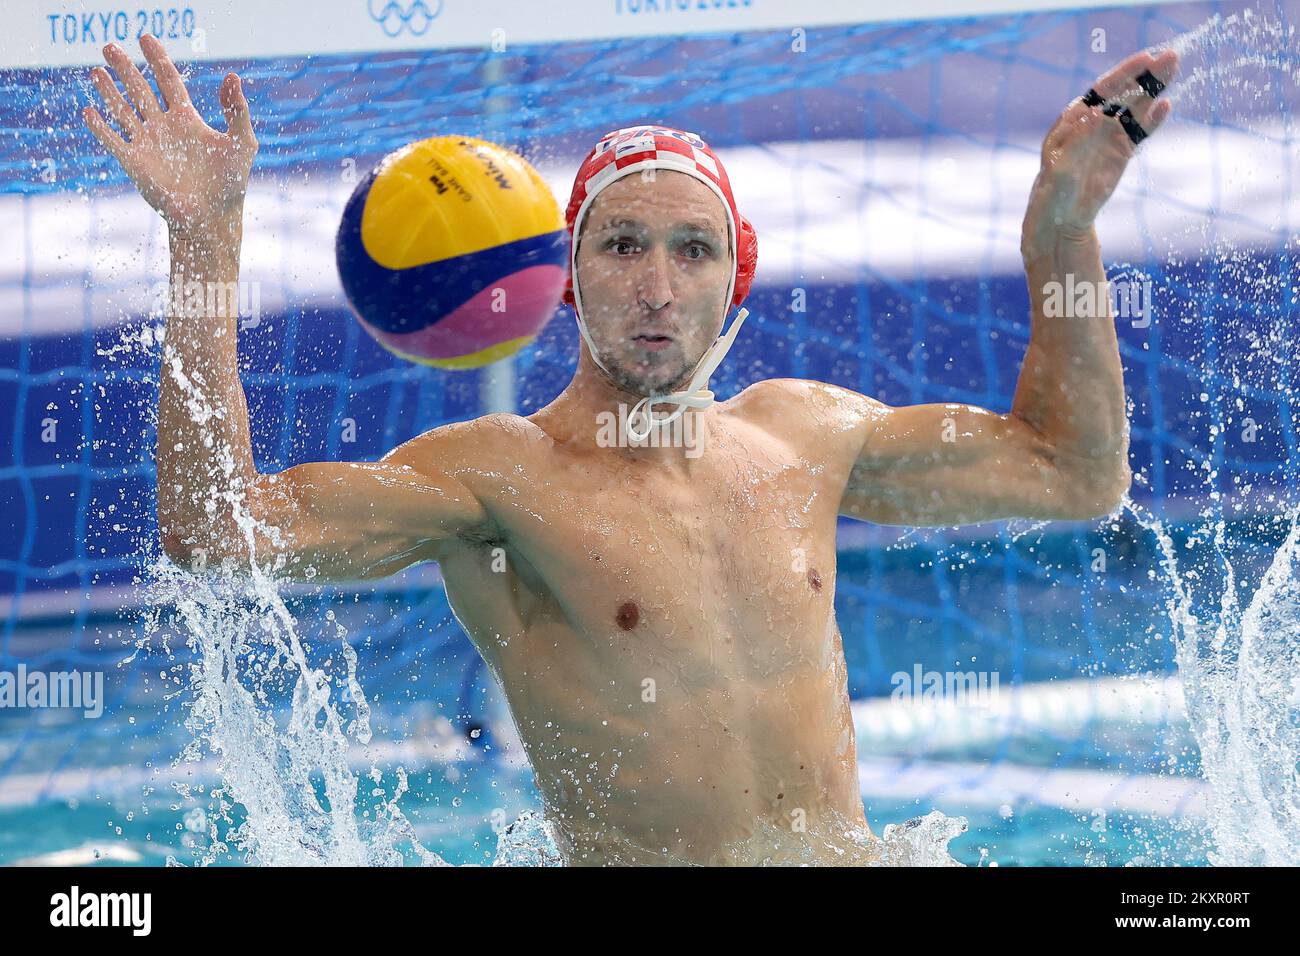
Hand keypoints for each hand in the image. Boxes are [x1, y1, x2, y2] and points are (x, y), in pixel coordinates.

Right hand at [81, 34, 257, 235]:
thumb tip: (231, 76)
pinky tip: (89, 111)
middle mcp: (163, 127)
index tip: (145, 37)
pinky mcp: (135, 163)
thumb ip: (237, 110)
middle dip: (125, 68)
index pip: (168, 80)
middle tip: (109, 46)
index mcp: (187, 119)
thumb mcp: (242, 143)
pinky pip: (113, 141)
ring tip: (96, 71)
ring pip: (122, 110)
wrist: (212, 217)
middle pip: (140, 89)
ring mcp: (147, 144)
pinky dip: (100, 127)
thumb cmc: (231, 183)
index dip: (157, 59)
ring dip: (109, 91)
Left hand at [1023, 47, 1178, 248]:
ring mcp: (1109, 137)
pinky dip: (1152, 121)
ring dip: (1153, 89)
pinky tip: (1166, 106)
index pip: (1101, 91)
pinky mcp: (1121, 154)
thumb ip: (1079, 139)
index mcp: (1073, 120)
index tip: (1145, 59)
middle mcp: (1093, 124)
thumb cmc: (1053, 191)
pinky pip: (1139, 133)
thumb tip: (1098, 113)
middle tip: (1170, 57)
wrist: (1061, 220)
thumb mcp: (1061, 166)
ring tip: (1174, 68)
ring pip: (1135, 108)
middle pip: (1123, 93)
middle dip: (1145, 75)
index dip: (1123, 74)